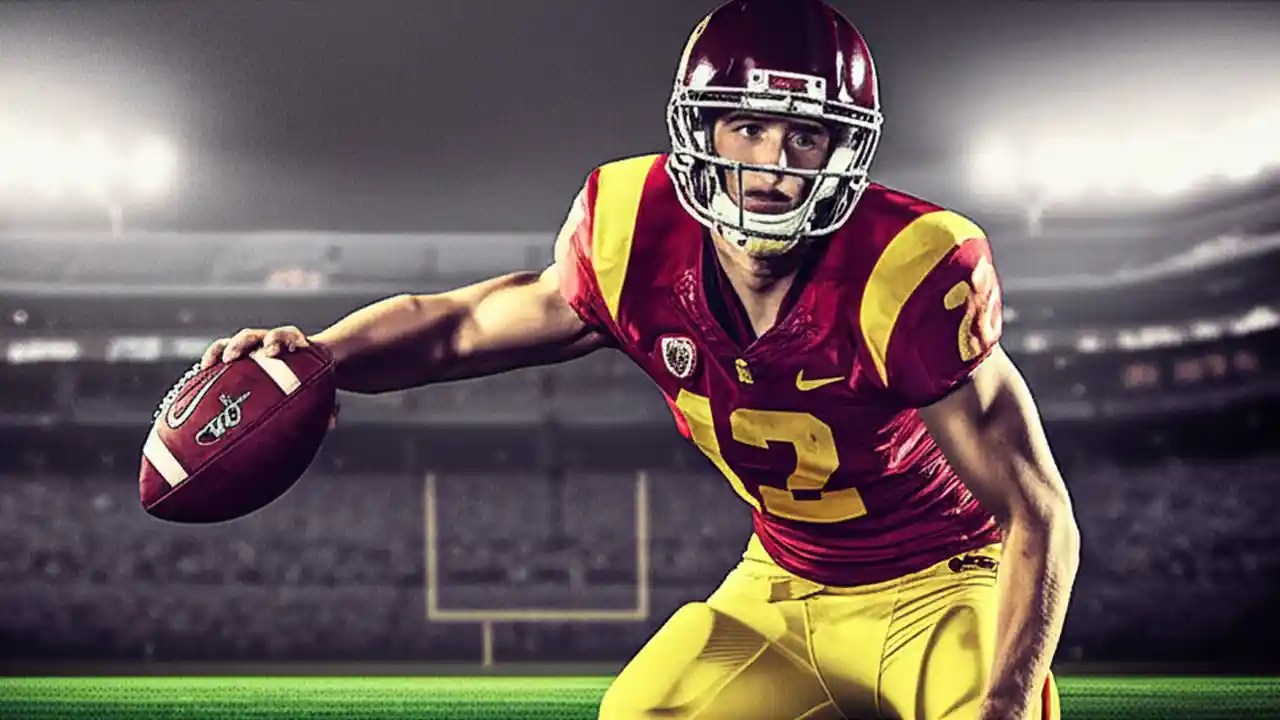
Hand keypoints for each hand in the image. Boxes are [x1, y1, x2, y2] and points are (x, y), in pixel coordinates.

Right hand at [199, 325, 339, 428]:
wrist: (303, 365)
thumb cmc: (313, 380)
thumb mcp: (322, 388)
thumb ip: (327, 403)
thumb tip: (332, 423)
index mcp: (292, 344)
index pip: (287, 335)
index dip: (283, 340)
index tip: (278, 351)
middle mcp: (268, 342)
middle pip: (254, 335)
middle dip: (245, 344)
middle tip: (236, 357)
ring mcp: (251, 347)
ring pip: (233, 343)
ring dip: (222, 351)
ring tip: (210, 366)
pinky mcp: (237, 355)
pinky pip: (220, 354)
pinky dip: (211, 362)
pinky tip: (200, 378)